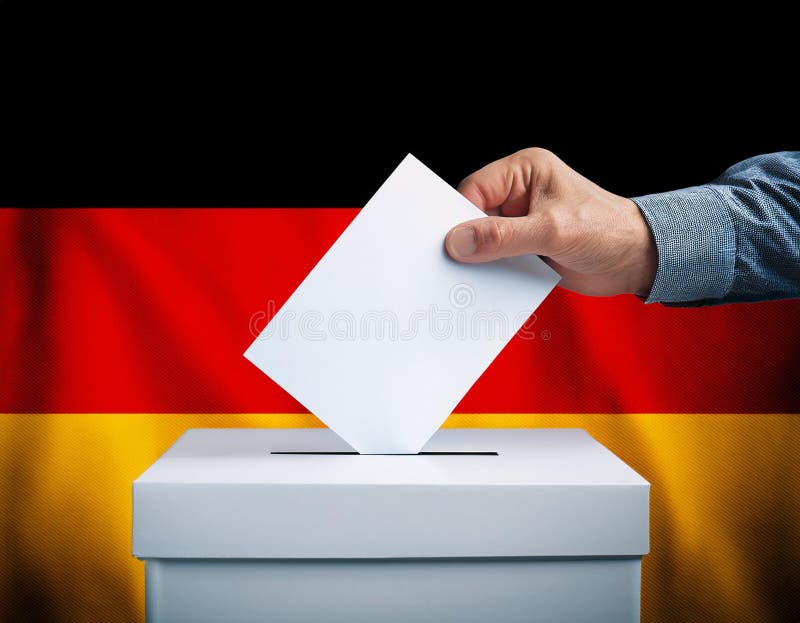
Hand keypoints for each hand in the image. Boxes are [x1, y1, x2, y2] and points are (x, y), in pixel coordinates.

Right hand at [445, 148, 656, 296]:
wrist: (636, 261)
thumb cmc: (607, 231)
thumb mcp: (551, 231)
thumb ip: (502, 237)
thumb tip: (459, 242)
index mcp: (525, 171)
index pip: (475, 189)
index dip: (460, 216)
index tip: (449, 243)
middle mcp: (519, 193)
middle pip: (474, 215)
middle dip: (468, 240)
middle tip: (455, 263)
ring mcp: (521, 221)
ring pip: (483, 240)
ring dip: (480, 260)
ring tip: (472, 278)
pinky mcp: (525, 247)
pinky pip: (496, 259)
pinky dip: (492, 272)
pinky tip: (489, 284)